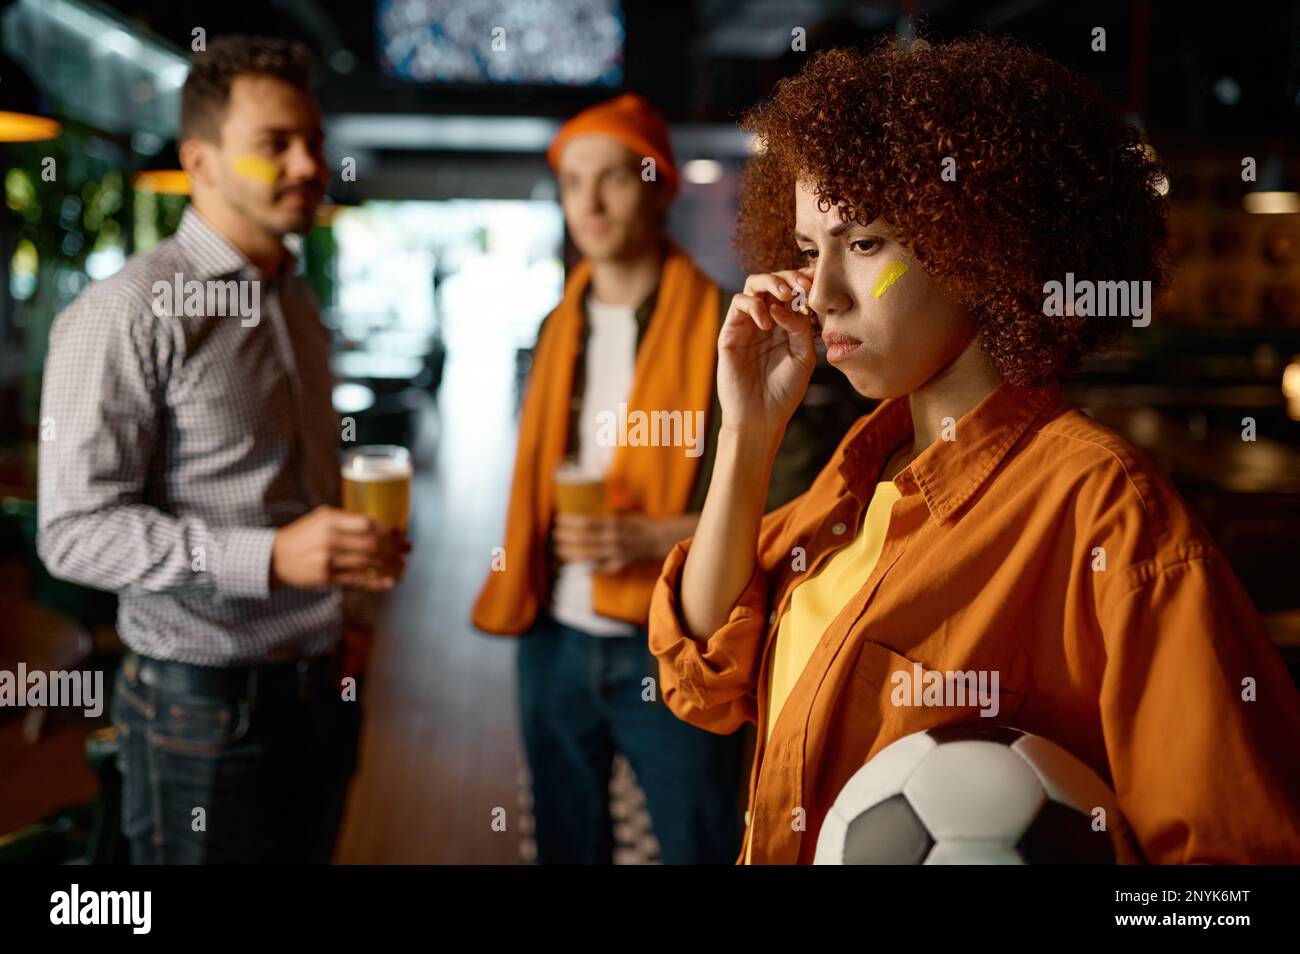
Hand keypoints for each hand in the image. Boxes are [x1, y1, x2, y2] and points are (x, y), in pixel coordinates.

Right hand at [270, 505, 409, 591]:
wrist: (274, 556)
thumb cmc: (302, 535)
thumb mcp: (321, 518)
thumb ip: (346, 519)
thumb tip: (380, 526)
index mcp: (330, 520)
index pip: (367, 524)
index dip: (388, 530)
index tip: (400, 534)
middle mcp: (330, 538)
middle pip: (371, 543)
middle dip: (394, 548)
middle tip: (407, 550)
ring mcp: (328, 559)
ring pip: (367, 563)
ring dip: (389, 565)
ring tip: (401, 566)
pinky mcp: (326, 577)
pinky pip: (356, 580)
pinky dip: (375, 582)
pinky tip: (388, 583)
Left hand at [552, 512, 687, 573]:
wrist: (658, 539)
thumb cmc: (639, 523)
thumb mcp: (623, 514)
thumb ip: (606, 514)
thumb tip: (585, 507)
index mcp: (614, 524)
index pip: (587, 523)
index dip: (570, 522)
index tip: (559, 519)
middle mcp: (614, 540)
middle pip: (584, 540)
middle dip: (566, 537)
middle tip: (556, 533)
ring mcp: (616, 554)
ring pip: (588, 556)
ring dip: (571, 553)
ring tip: (559, 550)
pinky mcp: (619, 565)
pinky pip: (600, 568)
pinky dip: (588, 568)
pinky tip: (577, 567)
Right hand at [717, 268, 818, 441]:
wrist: (760, 417)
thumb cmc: (784, 391)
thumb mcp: (804, 356)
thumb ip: (800, 327)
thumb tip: (786, 304)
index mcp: (788, 323)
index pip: (794, 291)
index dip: (804, 280)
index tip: (817, 282)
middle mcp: (768, 319)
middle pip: (774, 281)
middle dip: (789, 277)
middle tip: (801, 285)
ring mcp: (748, 324)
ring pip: (754, 284)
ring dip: (771, 283)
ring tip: (785, 295)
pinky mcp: (731, 331)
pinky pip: (739, 304)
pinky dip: (754, 305)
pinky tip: (766, 324)